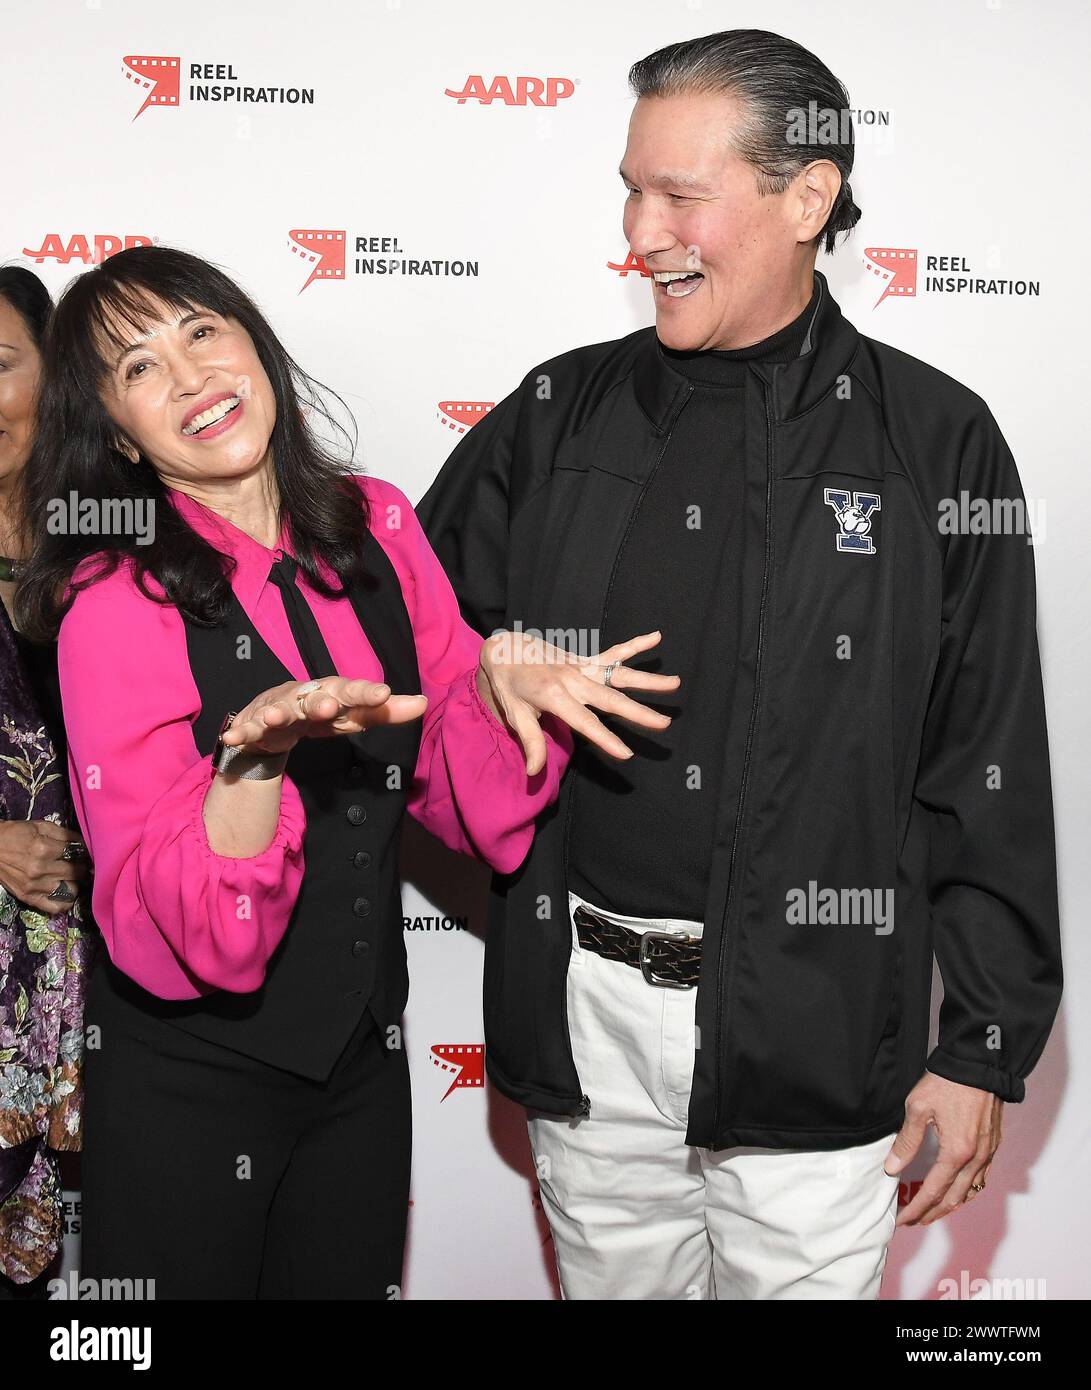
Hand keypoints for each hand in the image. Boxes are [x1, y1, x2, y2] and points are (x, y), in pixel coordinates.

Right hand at [0, 819, 89, 915]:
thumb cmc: (16, 834)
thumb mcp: (41, 826)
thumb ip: (64, 834)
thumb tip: (84, 843)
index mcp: (44, 848)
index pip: (77, 853)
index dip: (84, 853)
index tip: (87, 854)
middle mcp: (41, 869)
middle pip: (76, 873)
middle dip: (83, 868)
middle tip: (84, 866)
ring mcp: (34, 886)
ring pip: (70, 891)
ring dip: (76, 884)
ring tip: (74, 879)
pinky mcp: (28, 897)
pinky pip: (54, 907)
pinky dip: (65, 904)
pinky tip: (67, 895)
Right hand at [221, 676, 428, 756]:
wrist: (275, 720)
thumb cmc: (322, 715)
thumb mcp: (354, 716)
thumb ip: (386, 712)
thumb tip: (424, 702)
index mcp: (332, 693)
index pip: (352, 690)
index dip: (366, 692)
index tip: (384, 693)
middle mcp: (304, 696)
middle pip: (313, 698)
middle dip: (319, 702)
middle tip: (329, 707)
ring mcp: (277, 709)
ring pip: (276, 710)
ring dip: (273, 714)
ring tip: (272, 719)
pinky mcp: (253, 724)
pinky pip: (245, 728)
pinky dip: (239, 733)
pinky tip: (232, 739)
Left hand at [476, 629, 680, 775]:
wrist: (505, 649)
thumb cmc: (510, 686)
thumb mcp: (514, 714)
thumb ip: (530, 741)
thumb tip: (534, 771)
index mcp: (554, 695)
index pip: (585, 722)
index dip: (606, 739)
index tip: (627, 753)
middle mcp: (573, 679)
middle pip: (611, 698)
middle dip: (638, 712)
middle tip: (664, 722)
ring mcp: (581, 667)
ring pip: (619, 675)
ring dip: (647, 680)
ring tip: (675, 683)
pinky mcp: (584, 660)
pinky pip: (613, 653)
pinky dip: (635, 645)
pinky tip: (656, 637)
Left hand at [885, 1071, 1002, 1226]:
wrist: (977, 1064)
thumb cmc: (947, 1082)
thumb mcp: (918, 1108)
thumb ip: (906, 1142)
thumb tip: (891, 1168)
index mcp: (956, 1152)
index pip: (933, 1191)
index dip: (916, 1208)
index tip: (902, 1218)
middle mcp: (976, 1158)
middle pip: (953, 1198)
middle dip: (932, 1213)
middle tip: (913, 1220)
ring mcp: (987, 1153)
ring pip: (970, 1191)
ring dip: (950, 1204)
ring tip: (931, 1210)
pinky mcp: (992, 1145)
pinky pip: (981, 1178)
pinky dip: (967, 1190)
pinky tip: (956, 1189)